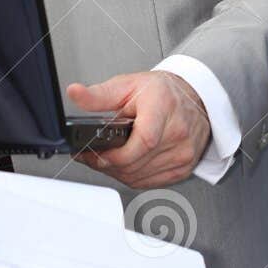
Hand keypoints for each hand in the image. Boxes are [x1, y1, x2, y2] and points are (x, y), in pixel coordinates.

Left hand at [67, 70, 211, 187]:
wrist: (192, 98)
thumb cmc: (161, 92)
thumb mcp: (127, 85)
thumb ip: (98, 95)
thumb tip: (75, 93)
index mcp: (163, 107)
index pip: (143, 140)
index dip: (116, 153)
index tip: (96, 152)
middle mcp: (178, 133)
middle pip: (136, 163)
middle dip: (107, 162)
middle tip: (91, 154)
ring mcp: (182, 154)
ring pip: (139, 176)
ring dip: (117, 171)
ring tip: (106, 156)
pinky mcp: (183, 169)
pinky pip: (148, 182)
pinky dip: (131, 176)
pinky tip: (125, 163)